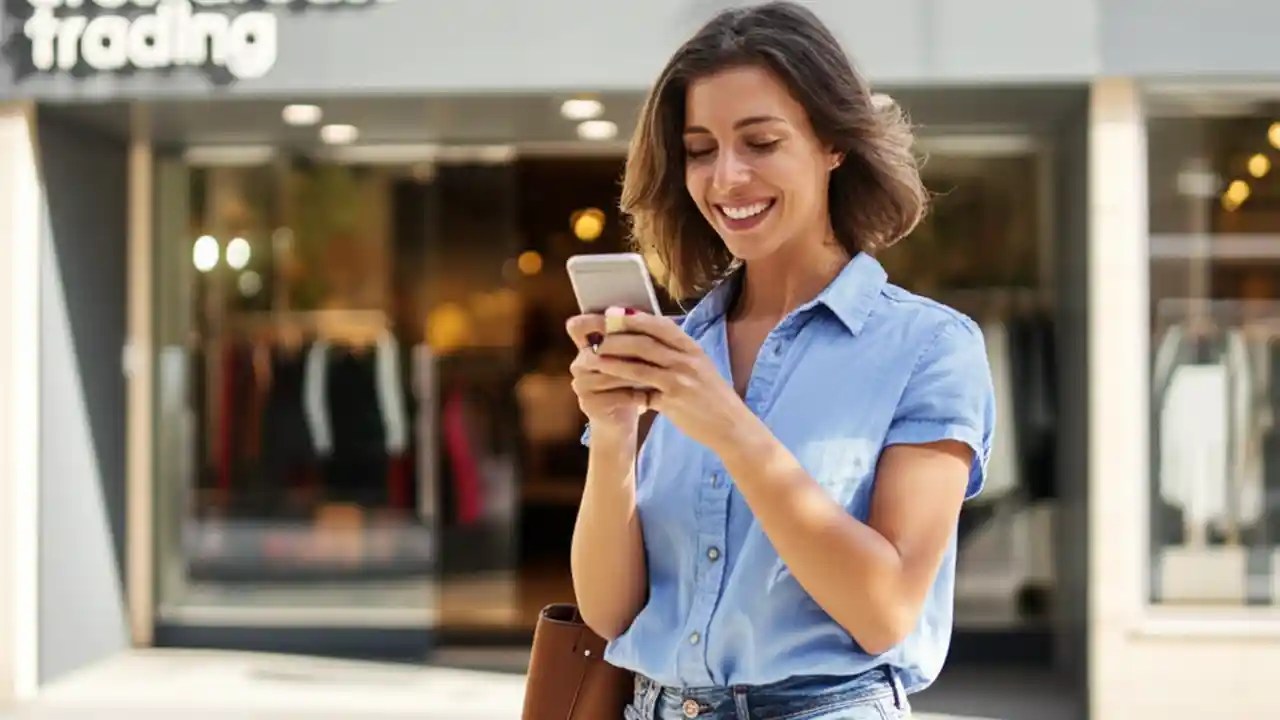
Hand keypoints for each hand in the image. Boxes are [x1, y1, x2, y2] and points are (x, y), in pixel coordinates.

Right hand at [565, 314, 648, 437]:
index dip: (595, 321)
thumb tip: (642, 313)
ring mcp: (581, 384)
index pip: (577, 326)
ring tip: (657, 376)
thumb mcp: (633, 356)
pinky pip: (613, 396)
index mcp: (587, 345)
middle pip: (600, 350)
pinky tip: (649, 397)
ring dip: (634, 374)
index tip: (618, 318)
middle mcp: (579, 362)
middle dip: (627, 351)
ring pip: (609, 373)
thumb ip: (633, 335)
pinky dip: (633, 396)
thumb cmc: (632, 381)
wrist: (622, 419)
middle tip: (652, 351)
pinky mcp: (587, 404)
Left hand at [588, 310, 752, 452]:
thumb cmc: (713, 398)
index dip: (636, 318)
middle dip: (617, 338)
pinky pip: (641, 392)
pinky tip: (608, 387)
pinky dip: (623, 388)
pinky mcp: (672, 401)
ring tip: (594, 357)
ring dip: (613, 361)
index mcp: (693, 349)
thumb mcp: (701, 368)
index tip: (615, 313)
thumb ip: (678, 354)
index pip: (662, 325)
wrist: (731, 426)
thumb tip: (649, 340)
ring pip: (639, 365)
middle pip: (645, 342)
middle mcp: (687, 360)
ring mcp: (680, 380)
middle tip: (597, 336)